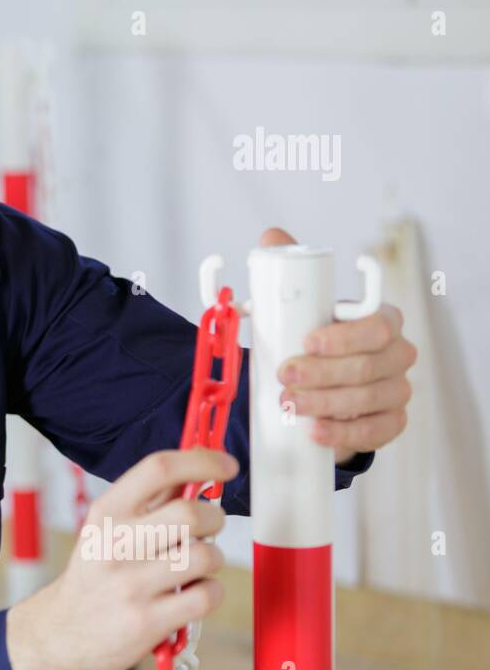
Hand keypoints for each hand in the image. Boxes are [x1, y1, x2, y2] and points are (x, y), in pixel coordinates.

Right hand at [7, 448, 231, 669]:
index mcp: (106, 512)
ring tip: (196, 565)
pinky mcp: (148, 620)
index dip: (202, 461)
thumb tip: (200, 461)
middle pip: (191, 513)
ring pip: (205, 555)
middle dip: (215, 518)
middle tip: (209, 527)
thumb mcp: (108, 527)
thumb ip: (152, 498)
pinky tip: (191, 592)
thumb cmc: (97, 572)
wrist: (63, 629)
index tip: (226, 465)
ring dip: (212, 558)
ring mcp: (132, 584)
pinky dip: (211, 591)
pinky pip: (207, 595)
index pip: (158, 469)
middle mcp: (115, 544)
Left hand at [259, 227, 416, 463]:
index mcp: (381, 320)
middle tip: (285, 377)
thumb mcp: (297, 305)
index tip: (306, 341)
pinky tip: (315, 432)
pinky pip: (374, 431)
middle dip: (323, 373)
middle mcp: (397, 355)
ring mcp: (396, 391)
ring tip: (289, 404)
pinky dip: (342, 433)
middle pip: (369, 366)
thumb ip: (287, 268)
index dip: (344, 336)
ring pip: (367, 400)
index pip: (379, 324)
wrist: (318, 384)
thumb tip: (272, 236)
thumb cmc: (309, 339)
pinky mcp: (390, 423)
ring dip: (325, 403)